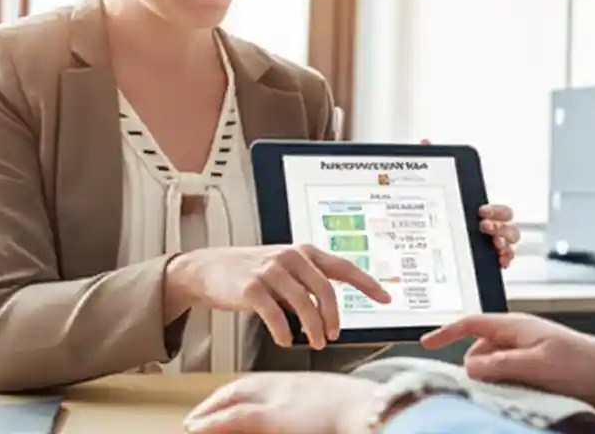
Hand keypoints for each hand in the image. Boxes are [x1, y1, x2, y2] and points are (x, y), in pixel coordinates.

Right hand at [164, 245, 390, 349]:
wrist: (208, 268)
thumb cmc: (250, 271)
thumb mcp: (284, 268)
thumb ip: (308, 280)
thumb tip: (333, 304)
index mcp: (305, 252)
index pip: (344, 267)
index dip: (367, 283)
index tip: (386, 297)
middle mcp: (291, 257)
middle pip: (326, 290)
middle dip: (334, 317)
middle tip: (335, 335)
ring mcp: (270, 271)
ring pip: (304, 304)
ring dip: (313, 328)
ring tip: (316, 342)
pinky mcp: (250, 288)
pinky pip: (275, 314)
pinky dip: (284, 331)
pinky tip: (286, 340)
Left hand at [184, 373, 377, 433]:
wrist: (374, 411)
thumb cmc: (367, 412)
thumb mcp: (341, 405)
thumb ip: (323, 406)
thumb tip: (317, 414)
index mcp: (304, 384)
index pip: (264, 383)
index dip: (241, 392)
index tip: (225, 401)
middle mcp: (288, 387)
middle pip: (244, 389)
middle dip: (219, 400)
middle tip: (199, 415)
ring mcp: (279, 401)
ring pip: (234, 403)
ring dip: (210, 413)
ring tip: (193, 424)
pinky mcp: (272, 418)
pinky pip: (233, 419)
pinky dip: (212, 423)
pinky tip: (196, 427)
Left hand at [420, 139, 518, 268]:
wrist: (424, 245)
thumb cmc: (436, 213)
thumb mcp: (433, 190)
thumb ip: (433, 166)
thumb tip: (426, 142)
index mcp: (480, 213)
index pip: (499, 210)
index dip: (495, 210)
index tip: (480, 211)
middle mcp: (489, 229)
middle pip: (510, 225)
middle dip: (501, 225)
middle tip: (483, 227)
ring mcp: (489, 245)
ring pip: (510, 242)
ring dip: (505, 242)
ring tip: (493, 245)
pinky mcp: (484, 260)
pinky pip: (504, 260)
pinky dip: (505, 260)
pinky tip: (499, 261)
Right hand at [421, 313, 594, 411]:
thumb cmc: (582, 363)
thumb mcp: (537, 363)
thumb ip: (501, 364)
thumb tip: (468, 368)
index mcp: (516, 326)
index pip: (472, 324)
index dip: (447, 333)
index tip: (425, 344)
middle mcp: (518, 338)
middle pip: (478, 353)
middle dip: (476, 371)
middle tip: (491, 389)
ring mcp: (526, 355)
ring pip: (492, 370)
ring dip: (494, 384)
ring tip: (518, 393)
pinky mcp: (534, 372)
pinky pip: (507, 381)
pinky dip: (507, 390)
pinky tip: (522, 398)